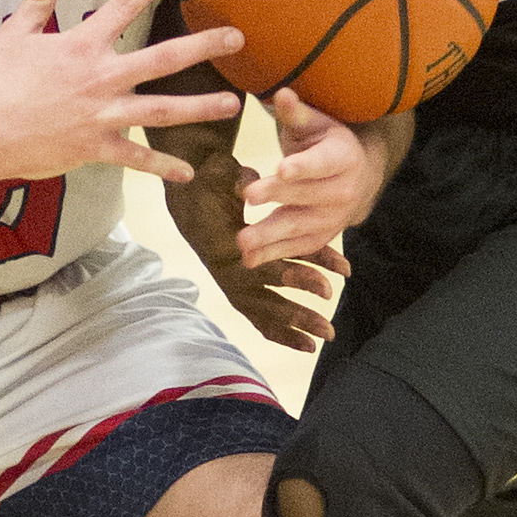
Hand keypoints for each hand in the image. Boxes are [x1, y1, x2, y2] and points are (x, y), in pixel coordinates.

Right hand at [0, 0, 244, 185]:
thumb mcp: (15, 33)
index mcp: (81, 45)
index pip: (124, 4)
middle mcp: (100, 76)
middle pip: (163, 57)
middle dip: (203, 46)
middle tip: (237, 37)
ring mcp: (102, 114)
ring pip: (162, 109)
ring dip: (200, 107)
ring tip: (232, 104)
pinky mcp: (95, 148)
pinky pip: (137, 159)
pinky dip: (163, 167)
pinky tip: (188, 173)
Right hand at [165, 149, 347, 352]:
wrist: (187, 190)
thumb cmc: (211, 179)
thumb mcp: (224, 173)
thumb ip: (240, 180)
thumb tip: (249, 182)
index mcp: (226, 245)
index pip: (267, 267)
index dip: (298, 278)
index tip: (327, 287)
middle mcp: (226, 269)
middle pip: (266, 299)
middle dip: (300, 315)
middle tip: (329, 327)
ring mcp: (228, 281)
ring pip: (262, 312)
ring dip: (293, 326)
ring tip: (325, 336)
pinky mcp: (233, 286)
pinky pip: (256, 315)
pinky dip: (279, 330)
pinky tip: (304, 342)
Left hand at [238, 89, 399, 268]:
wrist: (358, 175)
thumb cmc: (326, 141)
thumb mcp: (314, 122)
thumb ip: (294, 112)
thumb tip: (279, 93)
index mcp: (342, 157)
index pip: (321, 162)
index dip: (302, 167)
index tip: (281, 168)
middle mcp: (343, 191)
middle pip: (307, 195)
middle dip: (278, 197)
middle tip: (249, 197)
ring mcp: (334, 219)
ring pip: (301, 228)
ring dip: (271, 236)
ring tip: (242, 241)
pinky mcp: (323, 237)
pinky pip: (298, 248)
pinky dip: (275, 255)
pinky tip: (249, 261)